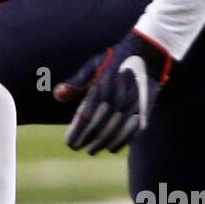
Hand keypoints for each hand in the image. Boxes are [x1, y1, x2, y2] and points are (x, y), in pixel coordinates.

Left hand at [54, 30, 172, 153]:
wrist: (147, 53)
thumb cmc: (115, 60)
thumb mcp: (94, 65)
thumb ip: (76, 82)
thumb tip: (57, 95)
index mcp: (103, 87)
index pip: (86, 117)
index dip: (77, 133)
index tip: (69, 142)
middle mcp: (118, 97)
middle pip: (99, 127)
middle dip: (86, 140)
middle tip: (77, 147)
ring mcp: (133, 104)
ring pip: (115, 132)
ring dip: (102, 144)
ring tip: (92, 150)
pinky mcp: (145, 109)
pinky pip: (134, 132)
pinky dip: (123, 142)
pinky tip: (113, 148)